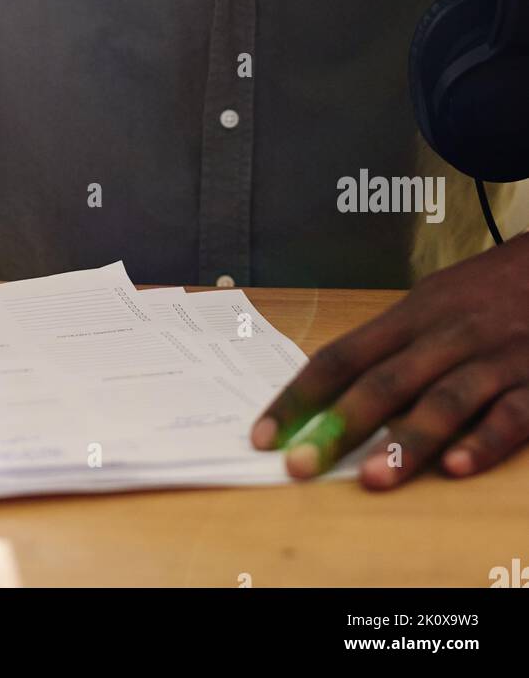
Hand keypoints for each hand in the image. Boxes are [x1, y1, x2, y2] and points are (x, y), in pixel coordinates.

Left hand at [251, 232, 528, 488]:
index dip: (301, 395)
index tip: (265, 433)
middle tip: (301, 465)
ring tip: (371, 479)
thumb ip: (393, 344)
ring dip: (405, 441)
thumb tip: (333, 389)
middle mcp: (447, 334)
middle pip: (385, 380)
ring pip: (443, 400)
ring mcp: (493, 358)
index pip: (343, 354)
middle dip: (339, 424)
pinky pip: (509, 416)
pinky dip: (482, 441)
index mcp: (412, 313)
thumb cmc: (487, 290)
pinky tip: (455, 468)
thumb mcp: (435, 300)